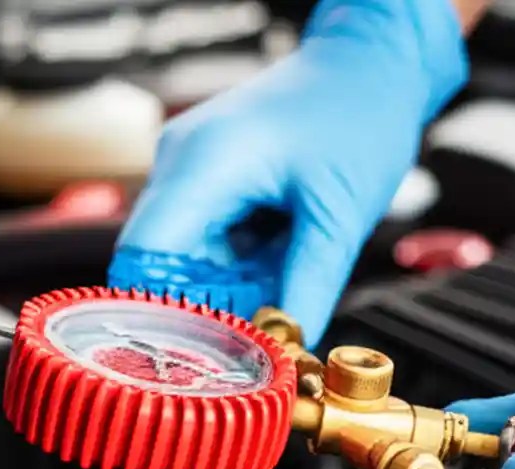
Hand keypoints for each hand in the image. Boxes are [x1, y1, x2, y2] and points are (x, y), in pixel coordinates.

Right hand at [112, 0, 468, 345]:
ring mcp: (190, 164)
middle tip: (263, 325)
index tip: (192, 359)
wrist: (372, 64)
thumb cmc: (360, 112)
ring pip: (187, 257)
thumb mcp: (340, 217)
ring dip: (231, 283)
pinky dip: (240, 261)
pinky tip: (281, 250)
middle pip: (163, 265)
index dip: (159, 317)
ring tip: (287, 269)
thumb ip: (308, 290)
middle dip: (209, 305)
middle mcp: (182, 161)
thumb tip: (286, 352)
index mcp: (203, 164)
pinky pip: (206, 237)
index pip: (142, 260)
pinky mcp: (206, 172)